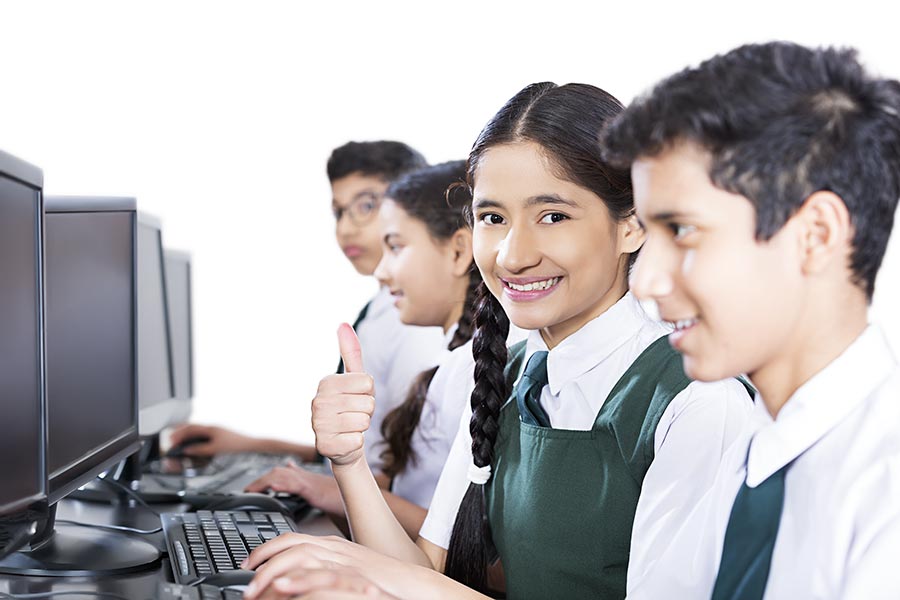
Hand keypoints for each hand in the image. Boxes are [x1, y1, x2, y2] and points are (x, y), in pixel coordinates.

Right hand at [167, 424, 256, 455]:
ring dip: (188, 434)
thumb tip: (187, 450)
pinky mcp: (219, 436)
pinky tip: (195, 443)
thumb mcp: (215, 449)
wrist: (251, 445)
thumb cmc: (236, 445)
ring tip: (180, 440)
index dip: (179, 434)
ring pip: (198, 430)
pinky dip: (195, 437)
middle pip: (193, 427)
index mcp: (210, 428)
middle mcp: (212, 428)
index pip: (190, 428)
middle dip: (181, 432)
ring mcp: (216, 431)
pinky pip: (203, 434)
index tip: (171, 440)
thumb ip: (200, 450)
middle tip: (172, 438)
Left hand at [242, 534, 427, 599]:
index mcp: (332, 545)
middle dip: (262, 561)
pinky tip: (284, 587)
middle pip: (291, 545)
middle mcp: (335, 549)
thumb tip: (296, 578)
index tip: (248, 564)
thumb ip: (324, 568)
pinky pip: (321, 576)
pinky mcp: (354, 577)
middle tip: (244, 581)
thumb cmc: (382, 580)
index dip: (266, 549)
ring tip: (254, 589)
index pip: (292, 539)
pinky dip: (300, 580)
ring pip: (300, 557)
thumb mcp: (347, 569)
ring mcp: (345, 562)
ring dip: (272, 573)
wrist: (414, 584)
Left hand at [245, 463, 343, 513]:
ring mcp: (310, 481)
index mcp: (306, 480)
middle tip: (247, 490)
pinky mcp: (314, 489)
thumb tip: (296, 477)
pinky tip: (272, 488)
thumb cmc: (342, 497)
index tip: (253, 487)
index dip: (266, 479)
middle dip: (261, 480)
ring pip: (283, 476)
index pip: (282, 474)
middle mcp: (306, 477)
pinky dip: (283, 485)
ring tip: (252, 490)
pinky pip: (295, 484)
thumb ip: (307, 487)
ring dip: (266, 482)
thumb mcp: (321, 492)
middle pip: (279, 472)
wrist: (358, 496)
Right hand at [312, 324, 375, 466]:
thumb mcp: (354, 379)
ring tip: (349, 427)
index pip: (367, 381)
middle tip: (354, 414)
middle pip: (367, 402)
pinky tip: (345, 441)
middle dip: (367, 410)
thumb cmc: (351, 407)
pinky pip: (357, 440)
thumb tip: (342, 323)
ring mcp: (319, 425)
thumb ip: (351, 352)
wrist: (344, 444)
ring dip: (362, 426)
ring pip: (363, 421)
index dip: (368, 392)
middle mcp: (317, 402)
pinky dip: (356, 442)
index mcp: (326, 383)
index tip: (356, 397)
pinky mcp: (325, 446)